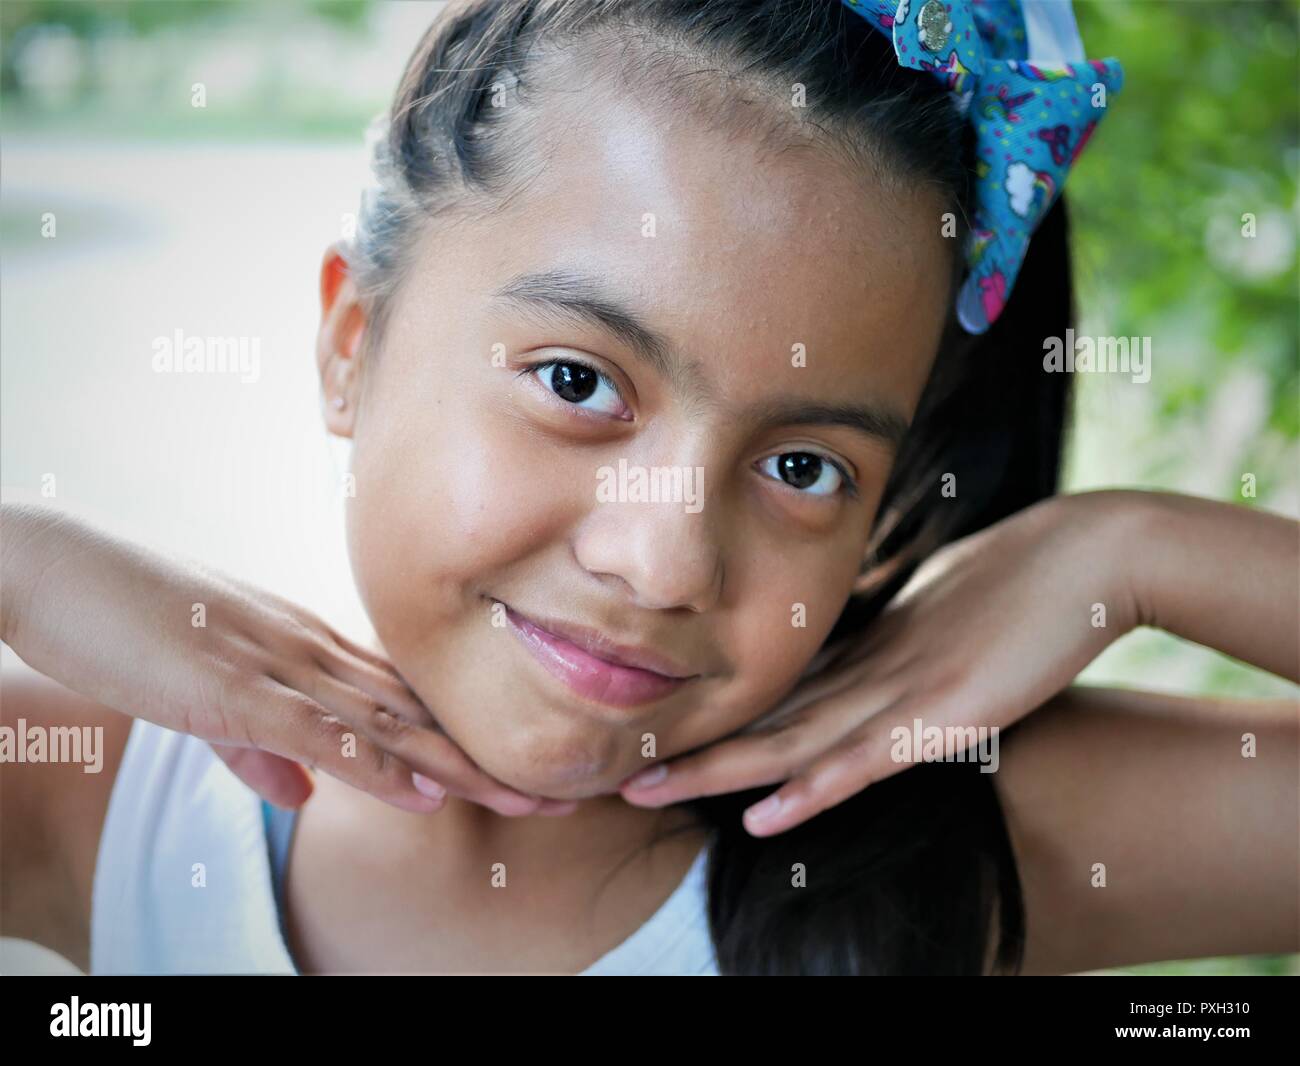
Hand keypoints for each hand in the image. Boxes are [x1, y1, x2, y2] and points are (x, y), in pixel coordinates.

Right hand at [0, 504, 573, 816]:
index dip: (461, 732)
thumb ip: (257, 744)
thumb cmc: (127, 620)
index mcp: (304, 645)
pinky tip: (423, 792)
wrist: (56, 568)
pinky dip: (375, 764)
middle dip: (487, 752)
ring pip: (388, 723)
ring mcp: (275, 665)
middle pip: (416, 709)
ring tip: (528, 800)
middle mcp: (308, 649)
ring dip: (459, 766)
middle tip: (561, 783)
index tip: (514, 760)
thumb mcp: (204, 690)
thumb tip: (304, 792)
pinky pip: (318, 732)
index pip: (400, 694)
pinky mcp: (232, 687)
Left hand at [617, 491, 1142, 834]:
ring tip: (649, 789)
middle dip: (688, 745)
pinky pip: (863, 764)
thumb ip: (894, 641)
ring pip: (791, 741)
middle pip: (761, 715)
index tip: (655, 728)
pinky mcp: (943, 717)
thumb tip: (859, 654)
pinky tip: (763, 816)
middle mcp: (866, 670)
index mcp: (864, 645)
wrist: (1089, 555)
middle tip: (615, 764)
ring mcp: (900, 693)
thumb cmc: (1020, 576)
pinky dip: (812, 792)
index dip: (712, 714)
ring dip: (717, 770)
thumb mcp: (939, 613)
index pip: (773, 689)